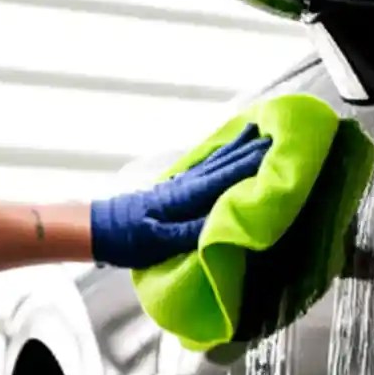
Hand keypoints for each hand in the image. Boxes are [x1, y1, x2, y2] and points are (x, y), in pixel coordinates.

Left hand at [90, 124, 269, 268]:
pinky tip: (224, 152)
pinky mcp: (175, 189)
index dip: (250, 163)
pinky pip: (204, 167)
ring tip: (254, 132)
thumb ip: (192, 231)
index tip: (273, 148)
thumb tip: (225, 222)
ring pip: (214, 161)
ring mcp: (180, 184)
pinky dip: (218, 156)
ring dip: (236, 147)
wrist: (99, 230)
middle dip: (249, 149)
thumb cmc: (129, 240)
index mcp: (186, 197)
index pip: (225, 177)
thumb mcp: (160, 242)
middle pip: (223, 163)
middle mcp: (186, 185)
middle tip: (274, 134)